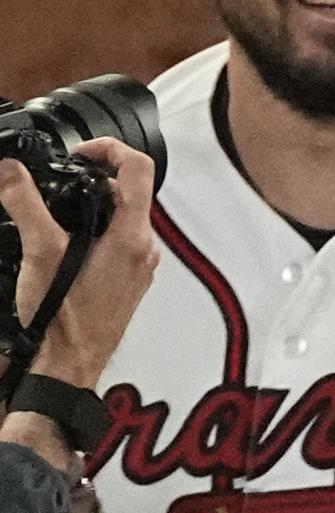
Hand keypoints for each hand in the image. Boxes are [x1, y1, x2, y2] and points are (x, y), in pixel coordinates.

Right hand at [3, 140, 160, 390]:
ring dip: (91, 206)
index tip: (80, 153)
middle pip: (129, 192)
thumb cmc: (64, 320)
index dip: (109, 149)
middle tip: (60, 180)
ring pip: (121, 218)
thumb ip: (25, 204)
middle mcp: (143, 249)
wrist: (69, 363)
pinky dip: (93, 231)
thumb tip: (10, 171)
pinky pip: (116, 242)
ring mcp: (138, 266)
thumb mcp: (39, 251)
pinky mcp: (127, 280)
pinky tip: (64, 243)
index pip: (138, 168)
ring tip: (56, 212)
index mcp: (132, 236)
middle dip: (92, 179)